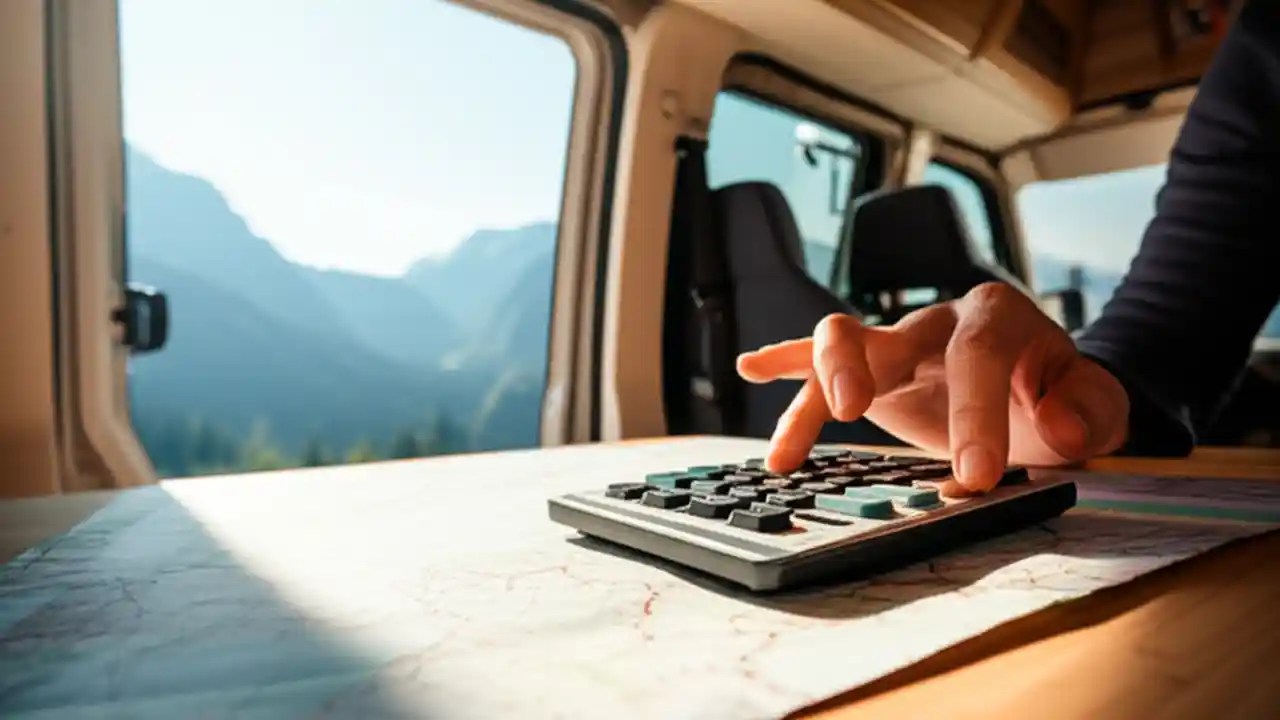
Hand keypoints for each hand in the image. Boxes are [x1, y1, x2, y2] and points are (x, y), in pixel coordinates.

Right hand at [736, 283, 1129, 494]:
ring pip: (837, 343)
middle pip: (884, 330)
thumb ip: (1088, 410)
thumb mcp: (1096, 406)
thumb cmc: (1062, 396)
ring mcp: (894, 346)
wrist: (1039, 391)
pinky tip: (750, 367)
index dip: (974, 412)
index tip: (974, 475)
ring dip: (811, 382)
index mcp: (997, 319)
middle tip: (853, 412)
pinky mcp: (868, 374)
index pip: (979, 354)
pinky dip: (784, 368)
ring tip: (788, 447)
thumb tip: (1056, 426)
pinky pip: (817, 367)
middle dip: (859, 367)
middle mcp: (935, 323)